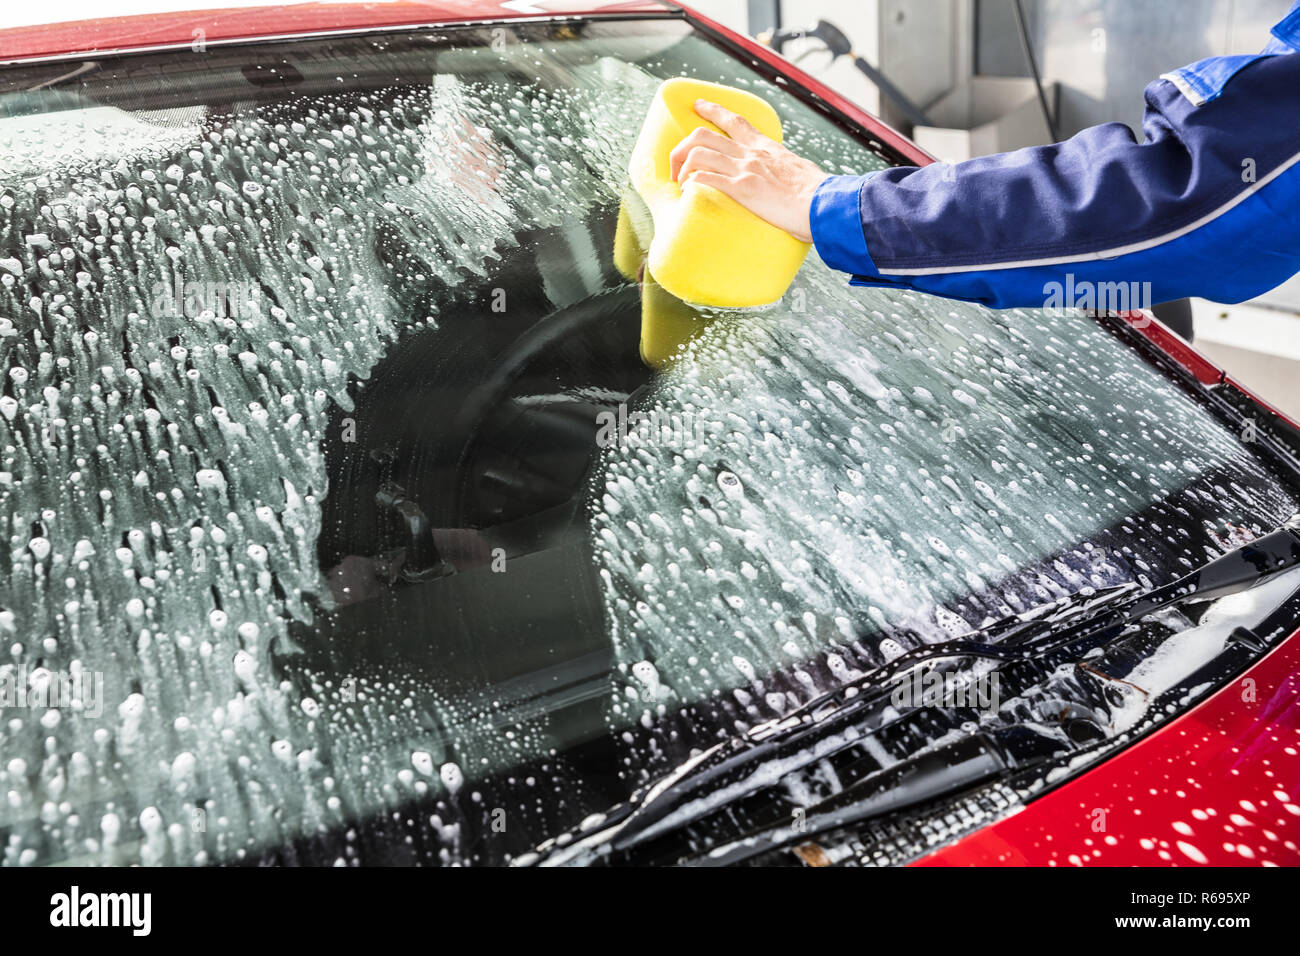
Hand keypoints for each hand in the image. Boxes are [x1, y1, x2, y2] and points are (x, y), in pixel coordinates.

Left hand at [669, 99, 826, 242]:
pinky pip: (706, 179)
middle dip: (681, 148)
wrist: (823, 203)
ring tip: (680, 183)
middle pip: (703, 136)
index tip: (698, 105)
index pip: (734, 120)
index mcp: (764, 147)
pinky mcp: (742, 189)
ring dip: (682, 168)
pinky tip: (688, 191)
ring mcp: (745, 169)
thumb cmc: (816, 194)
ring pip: (698, 154)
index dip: (711, 110)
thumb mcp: (798, 171)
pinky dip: (691, 183)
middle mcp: (750, 153)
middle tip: (675, 165)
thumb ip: (783, 170)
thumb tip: (785, 179)